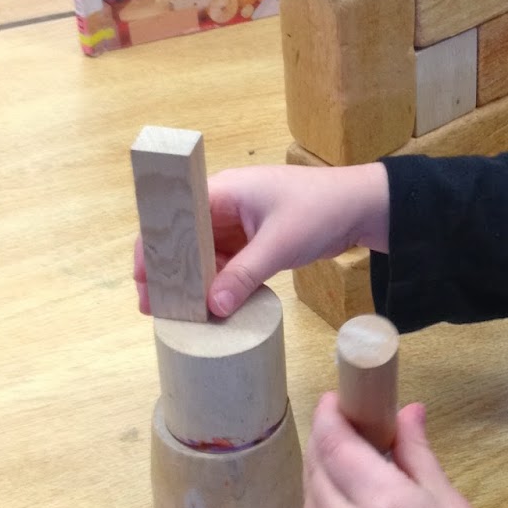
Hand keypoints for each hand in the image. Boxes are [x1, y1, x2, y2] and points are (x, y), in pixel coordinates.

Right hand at [134, 161, 389, 317]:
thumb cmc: (321, 210)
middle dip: (169, 272)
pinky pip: (226, 263)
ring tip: (178, 315)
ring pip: (204, 255)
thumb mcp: (279, 244)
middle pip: (184, 239)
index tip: (144, 281)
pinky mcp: (254, 240)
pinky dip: (217, 283)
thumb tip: (212, 308)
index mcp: (223, 191)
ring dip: (193, 282)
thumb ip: (244, 275)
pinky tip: (209, 308)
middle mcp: (224, 205)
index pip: (174, 217)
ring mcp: (239, 223)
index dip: (155, 248)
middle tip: (154, 308)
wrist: (363, 207)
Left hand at [303, 395, 507, 507]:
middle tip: (345, 419)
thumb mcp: (445, 498)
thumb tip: (406, 410)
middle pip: (316, 467)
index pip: (336, 445)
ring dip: (320, 467)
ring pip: (310, 495)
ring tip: (346, 452)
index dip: (330, 416)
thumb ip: (415, 451)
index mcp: (379, 503)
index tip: (337, 397)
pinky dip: (321, 497)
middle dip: (324, 437)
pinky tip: (344, 489)